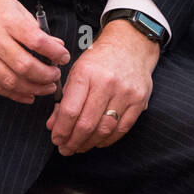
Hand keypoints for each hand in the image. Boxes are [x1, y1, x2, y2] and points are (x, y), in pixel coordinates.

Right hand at [0, 0, 69, 103]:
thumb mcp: (16, 7)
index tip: (64, 57)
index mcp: (7, 20)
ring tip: (47, 87)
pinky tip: (29, 94)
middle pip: (25, 66)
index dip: (55, 53)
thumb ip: (36, 28)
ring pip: (11, 81)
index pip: (36, 41)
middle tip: (56, 76)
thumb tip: (57, 46)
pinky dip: (15, 94)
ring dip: (34, 88)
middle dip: (46, 75)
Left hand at [46, 19, 159, 155]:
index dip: (61, 130)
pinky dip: (108, 139)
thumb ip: (64, 99)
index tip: (56, 139)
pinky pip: (122, 128)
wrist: (131, 44)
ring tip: (79, 147)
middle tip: (65, 149)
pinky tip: (98, 141)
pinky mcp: (139, 100)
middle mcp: (106, 83)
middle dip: (73, 141)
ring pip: (104, 129)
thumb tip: (53, 125)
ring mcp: (125, 93)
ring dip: (89, 143)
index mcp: (86, 74)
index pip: (70, 110)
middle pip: (86, 123)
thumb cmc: (100, 59)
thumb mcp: (77, 72)